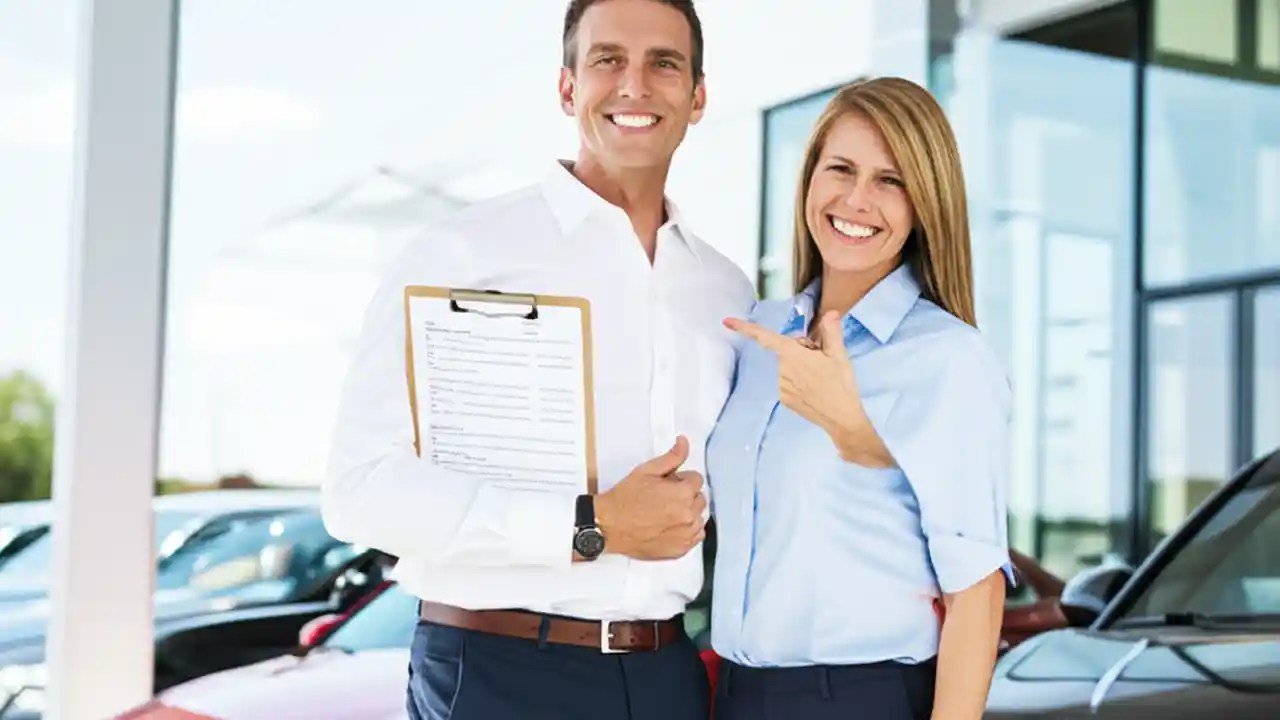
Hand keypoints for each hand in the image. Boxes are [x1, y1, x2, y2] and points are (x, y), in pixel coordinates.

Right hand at [595, 436, 706, 559]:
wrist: (608, 526)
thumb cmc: (624, 499)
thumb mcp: (646, 471)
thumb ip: (671, 458)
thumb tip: (684, 443)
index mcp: (683, 493)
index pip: (696, 480)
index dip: (681, 479)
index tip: (668, 484)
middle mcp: (688, 515)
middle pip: (699, 499)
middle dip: (686, 495)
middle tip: (664, 498)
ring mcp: (686, 534)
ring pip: (699, 517)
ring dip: (688, 512)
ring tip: (666, 513)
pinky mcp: (680, 549)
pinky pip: (696, 536)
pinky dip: (687, 530)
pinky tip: (670, 526)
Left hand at [724, 312, 893, 466]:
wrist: (842, 418)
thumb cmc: (842, 385)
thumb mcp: (839, 355)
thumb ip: (831, 332)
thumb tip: (830, 313)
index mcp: (793, 355)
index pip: (766, 338)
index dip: (745, 328)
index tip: (726, 321)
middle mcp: (782, 370)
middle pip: (786, 350)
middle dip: (800, 350)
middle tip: (821, 359)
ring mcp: (781, 387)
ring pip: (787, 366)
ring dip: (799, 366)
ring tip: (820, 376)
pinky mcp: (784, 399)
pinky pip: (788, 382)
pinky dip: (799, 381)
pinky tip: (814, 388)